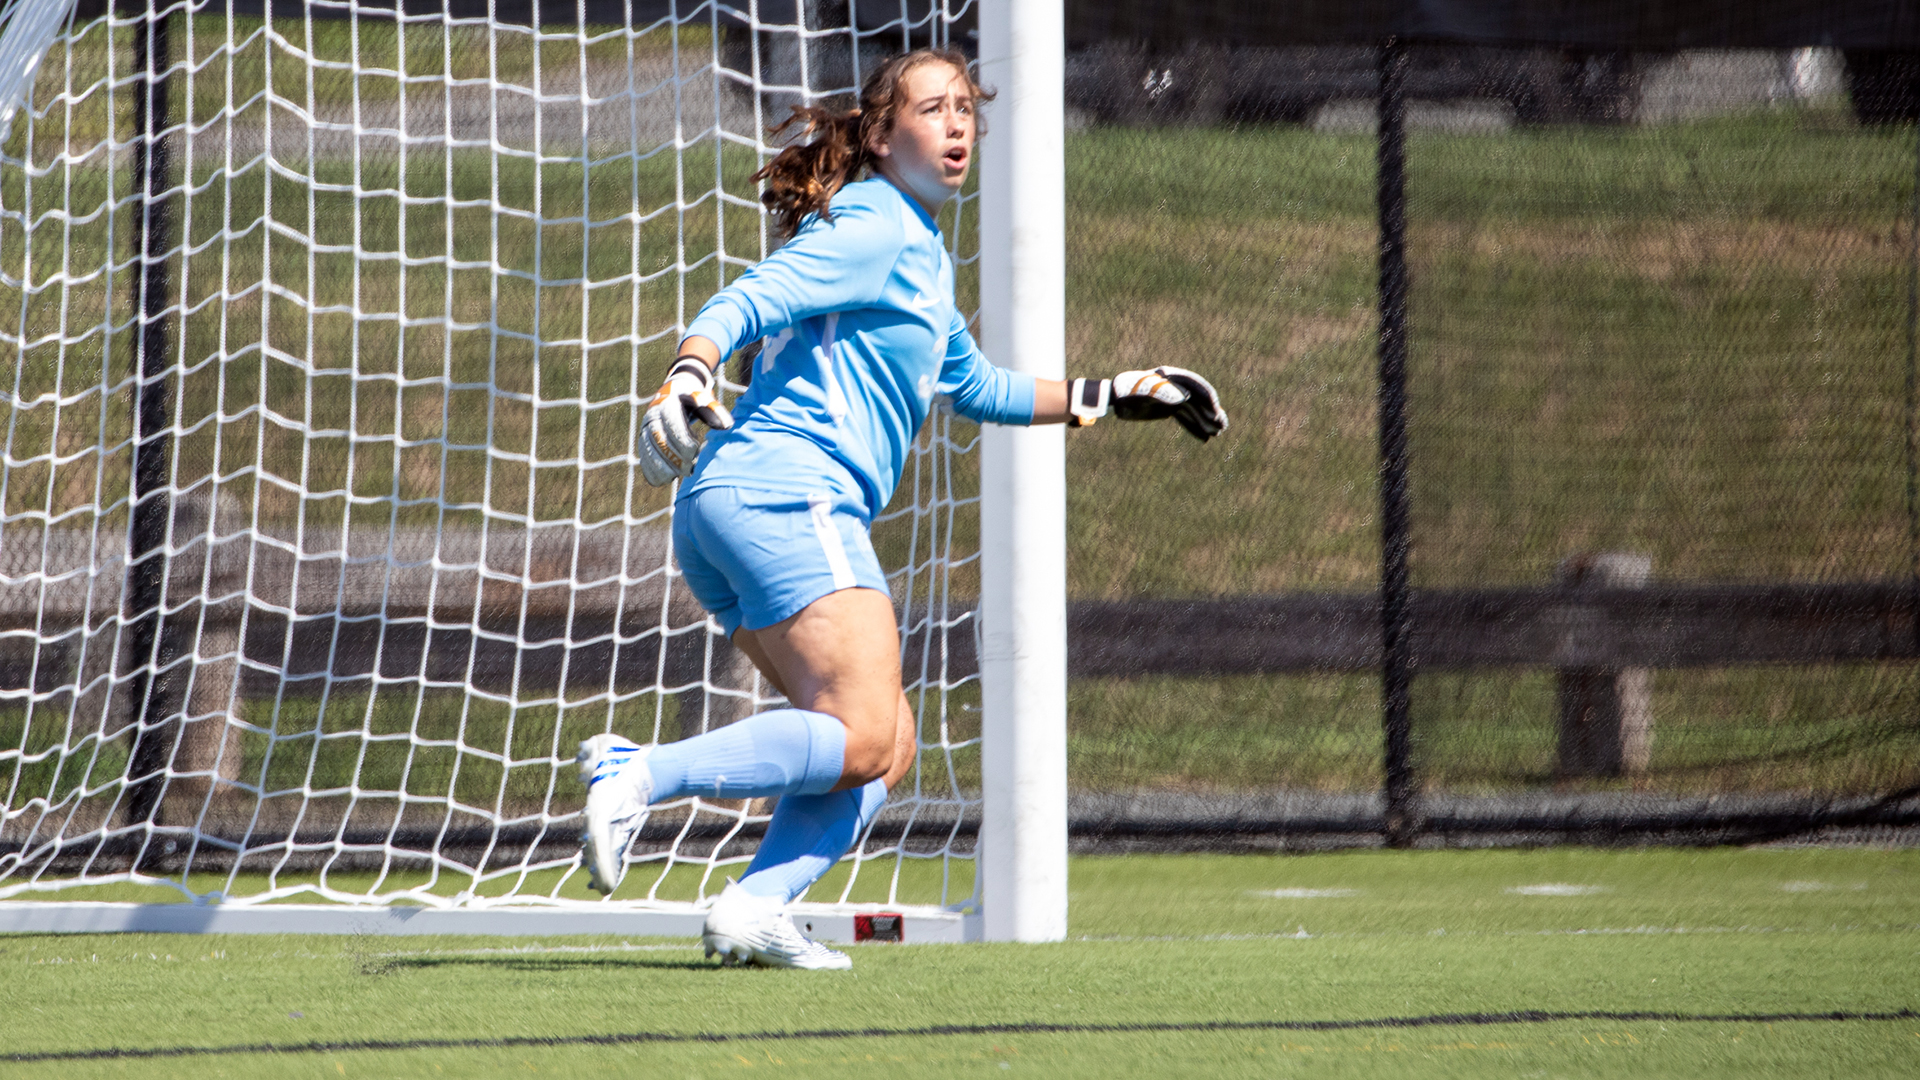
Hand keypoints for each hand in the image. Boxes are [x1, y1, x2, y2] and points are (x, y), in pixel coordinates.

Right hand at [638, 358, 733, 485]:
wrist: (672, 396)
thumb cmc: (692, 400)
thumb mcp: (703, 400)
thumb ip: (714, 410)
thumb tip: (726, 425)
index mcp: (667, 405)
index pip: (673, 425)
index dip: (684, 441)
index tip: (697, 451)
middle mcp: (651, 418)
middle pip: (660, 442)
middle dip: (676, 458)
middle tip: (691, 467)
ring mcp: (645, 431)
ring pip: (649, 454)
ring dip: (665, 469)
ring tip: (682, 474)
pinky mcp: (643, 444)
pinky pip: (645, 462)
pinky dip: (654, 473)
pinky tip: (668, 479)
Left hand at [1069, 365, 1228, 441]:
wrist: (1113, 397)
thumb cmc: (1124, 392)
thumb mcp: (1140, 392)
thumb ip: (1160, 392)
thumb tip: (1183, 397)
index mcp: (1170, 377)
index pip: (1194, 386)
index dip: (1207, 398)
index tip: (1215, 412)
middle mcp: (1175, 385)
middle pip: (1198, 399)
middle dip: (1210, 412)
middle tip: (1223, 426)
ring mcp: (1172, 397)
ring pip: (1193, 410)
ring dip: (1205, 422)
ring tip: (1218, 434)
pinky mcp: (1168, 408)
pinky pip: (1185, 418)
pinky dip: (1194, 427)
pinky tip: (1204, 438)